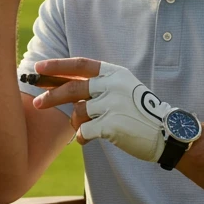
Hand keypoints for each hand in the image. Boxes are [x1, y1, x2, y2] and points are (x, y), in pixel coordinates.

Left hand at [31, 58, 172, 162]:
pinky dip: (82, 137)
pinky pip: (84, 130)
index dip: (58, 65)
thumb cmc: (139, 113)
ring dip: (76, 122)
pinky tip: (87, 139)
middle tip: (36, 103)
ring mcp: (113, 105)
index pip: (81, 64)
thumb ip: (97, 87)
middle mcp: (114, 86)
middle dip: (51, 95)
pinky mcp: (112, 125)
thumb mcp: (122, 89)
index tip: (38, 67)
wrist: (168, 133)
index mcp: (115, 74)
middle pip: (73, 88)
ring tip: (87, 127)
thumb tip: (59, 86)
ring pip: (78, 112)